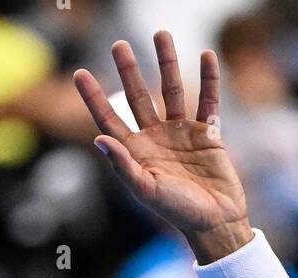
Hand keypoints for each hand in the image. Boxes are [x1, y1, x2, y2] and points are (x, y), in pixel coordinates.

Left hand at [74, 30, 252, 262]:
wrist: (217, 223)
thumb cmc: (180, 213)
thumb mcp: (147, 191)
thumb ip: (123, 165)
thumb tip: (99, 139)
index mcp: (137, 153)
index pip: (110, 120)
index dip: (94, 98)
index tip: (80, 73)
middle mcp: (156, 139)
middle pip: (138, 97)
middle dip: (129, 71)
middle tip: (119, 45)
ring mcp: (181, 134)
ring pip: (172, 90)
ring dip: (167, 63)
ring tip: (162, 33)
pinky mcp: (207, 133)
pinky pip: (208, 101)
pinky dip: (208, 80)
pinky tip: (206, 56)